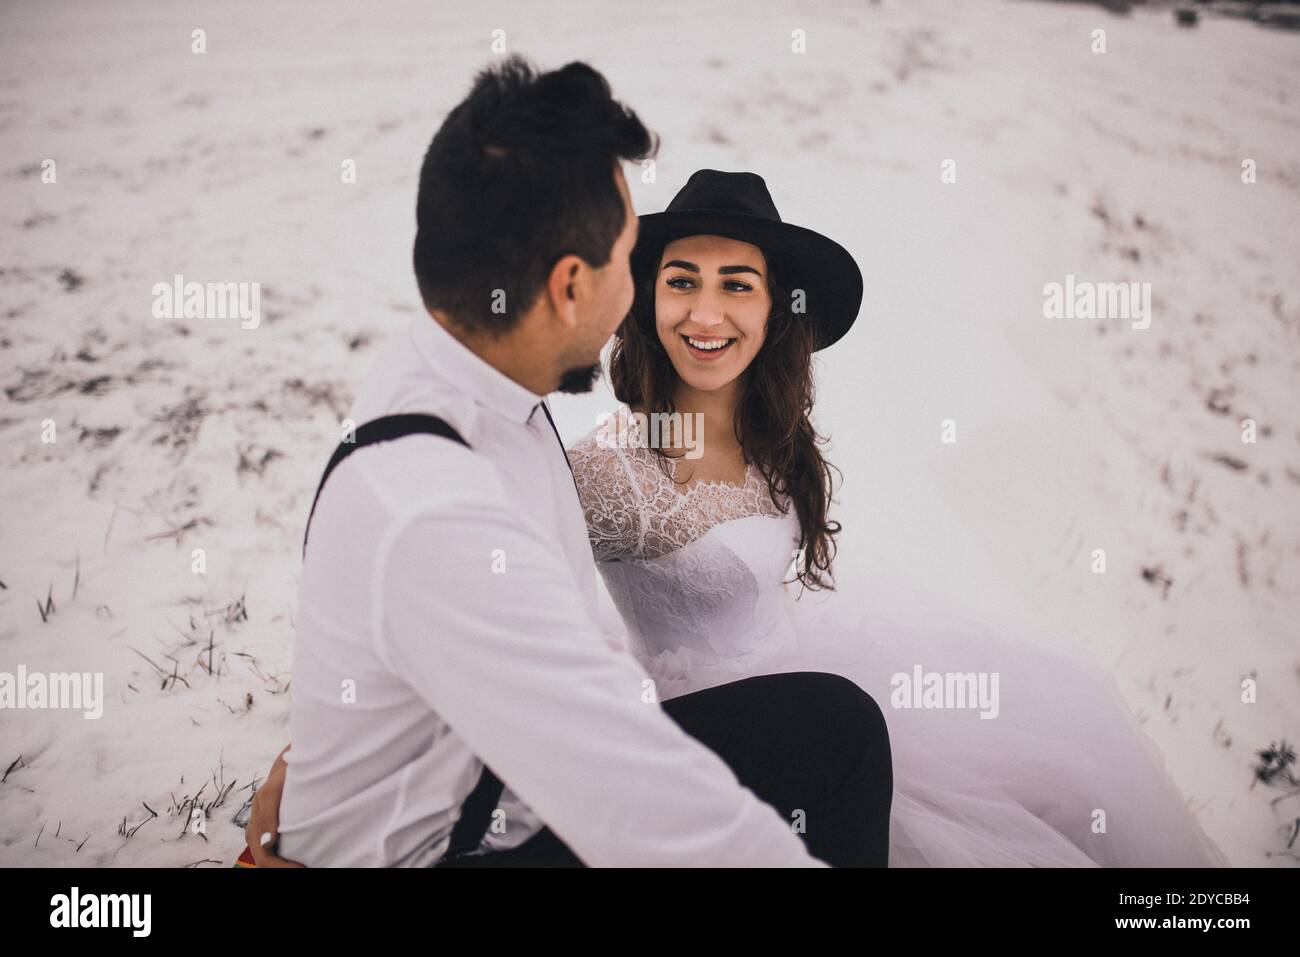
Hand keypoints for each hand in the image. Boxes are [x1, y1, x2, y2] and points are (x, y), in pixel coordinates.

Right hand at [246, 744, 304, 866]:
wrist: (290, 766)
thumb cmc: (282, 777)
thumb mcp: (272, 792)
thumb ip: (267, 816)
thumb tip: (268, 843)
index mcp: (254, 831)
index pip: (265, 860)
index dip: (283, 868)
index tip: (304, 867)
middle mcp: (258, 838)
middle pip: (268, 865)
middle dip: (286, 869)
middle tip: (311, 867)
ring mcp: (267, 837)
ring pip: (274, 861)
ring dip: (288, 866)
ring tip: (311, 863)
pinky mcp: (277, 835)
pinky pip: (280, 855)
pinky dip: (290, 861)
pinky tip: (307, 860)